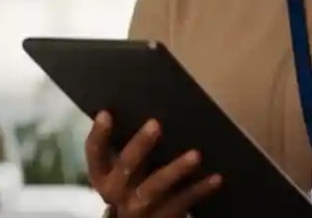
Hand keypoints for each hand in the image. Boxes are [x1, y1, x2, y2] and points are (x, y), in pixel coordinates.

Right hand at [85, 111, 221, 216]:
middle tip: (155, 124)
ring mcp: (138, 209)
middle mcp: (116, 192)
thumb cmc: (135, 183)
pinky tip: (216, 177)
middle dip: (140, 146)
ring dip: (176, 170)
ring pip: (155, 188)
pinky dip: (200, 190)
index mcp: (104, 176)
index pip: (95, 154)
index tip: (106, 113)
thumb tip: (151, 104)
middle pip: (126, 167)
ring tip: (195, 155)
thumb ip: (130, 146)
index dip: (99, 135)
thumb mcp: (124, 168)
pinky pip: (181, 203)